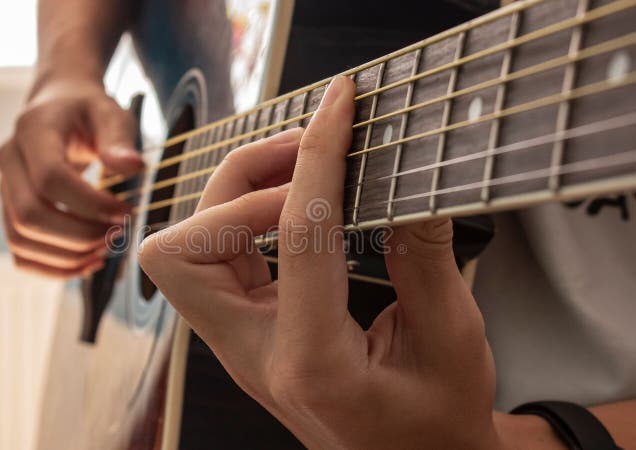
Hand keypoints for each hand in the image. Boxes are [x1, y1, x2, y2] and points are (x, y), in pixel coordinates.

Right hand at [0, 77, 141, 277]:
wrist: (58, 106)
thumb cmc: (89, 111)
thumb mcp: (110, 112)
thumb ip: (119, 139)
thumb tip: (133, 167)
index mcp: (32, 130)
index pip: (50, 179)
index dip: (89, 204)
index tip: (126, 213)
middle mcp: (8, 160)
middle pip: (30, 215)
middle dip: (80, 234)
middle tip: (119, 233)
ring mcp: (3, 188)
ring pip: (21, 239)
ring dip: (69, 255)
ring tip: (108, 248)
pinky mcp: (9, 210)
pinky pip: (20, 253)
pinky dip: (54, 267)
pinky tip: (89, 263)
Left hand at [139, 76, 503, 448]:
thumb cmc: (435, 422)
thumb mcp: (451, 338)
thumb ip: (425, 255)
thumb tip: (406, 178)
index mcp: (312, 363)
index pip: (298, 236)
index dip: (320, 158)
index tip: (340, 106)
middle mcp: (253, 354)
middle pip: (184, 248)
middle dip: (242, 183)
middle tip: (311, 153)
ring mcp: (239, 345)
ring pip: (184, 249)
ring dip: (236, 196)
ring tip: (304, 169)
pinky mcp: (244, 331)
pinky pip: (213, 258)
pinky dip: (244, 218)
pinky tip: (296, 205)